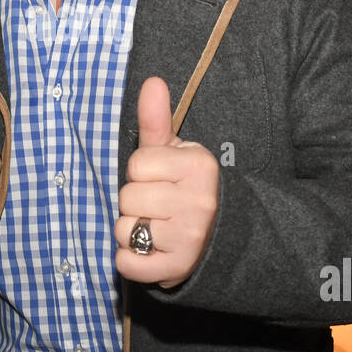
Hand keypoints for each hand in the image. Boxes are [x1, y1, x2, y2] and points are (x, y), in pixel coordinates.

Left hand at [114, 76, 219, 289]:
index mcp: (198, 167)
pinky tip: (149, 251)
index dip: (141, 173)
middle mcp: (198, 201)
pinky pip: (128, 264)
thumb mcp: (178, 152)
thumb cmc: (189, 187)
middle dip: (135, 202)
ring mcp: (190, 238)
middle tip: (156, 206)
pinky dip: (131, 261)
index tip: (159, 180)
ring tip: (154, 228)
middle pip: (128, 198)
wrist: (225, 235)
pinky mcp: (179, 268)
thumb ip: (157, 120)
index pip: (136, 166)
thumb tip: (152, 82)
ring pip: (125, 231)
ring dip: (132, 232)